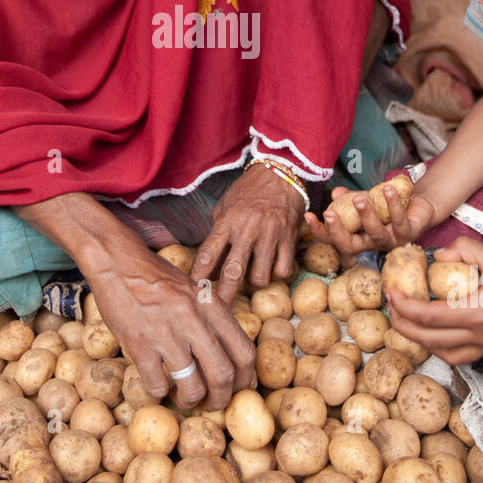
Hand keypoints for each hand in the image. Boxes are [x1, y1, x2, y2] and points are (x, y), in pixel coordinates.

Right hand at [88, 244, 254, 411]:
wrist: (117, 262)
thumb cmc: (156, 277)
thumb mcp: (195, 290)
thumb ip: (212, 317)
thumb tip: (226, 351)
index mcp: (212, 306)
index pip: (245, 352)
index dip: (243, 380)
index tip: (234, 387)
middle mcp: (194, 320)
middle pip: (222, 376)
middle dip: (219, 399)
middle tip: (210, 403)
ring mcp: (166, 333)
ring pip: (192, 386)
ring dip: (189, 401)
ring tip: (182, 398)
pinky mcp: (139, 344)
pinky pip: (156, 385)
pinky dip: (159, 395)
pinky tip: (157, 388)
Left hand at [190, 163, 302, 304]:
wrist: (280, 174)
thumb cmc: (248, 191)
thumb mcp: (225, 206)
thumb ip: (217, 233)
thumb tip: (210, 263)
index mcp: (227, 221)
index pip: (209, 252)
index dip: (199, 274)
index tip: (194, 289)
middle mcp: (248, 230)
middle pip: (233, 271)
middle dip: (224, 295)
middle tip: (218, 309)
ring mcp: (270, 236)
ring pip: (260, 276)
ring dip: (254, 282)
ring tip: (253, 275)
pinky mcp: (289, 239)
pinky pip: (283, 271)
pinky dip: (277, 275)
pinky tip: (273, 268)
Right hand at [305, 186, 435, 261]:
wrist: (417, 206)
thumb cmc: (387, 207)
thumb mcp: (366, 200)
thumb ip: (349, 199)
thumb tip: (335, 192)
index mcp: (358, 238)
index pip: (333, 239)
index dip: (319, 231)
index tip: (308, 216)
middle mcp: (371, 244)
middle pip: (349, 245)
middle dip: (337, 231)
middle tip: (329, 214)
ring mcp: (390, 241)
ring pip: (375, 233)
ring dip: (366, 215)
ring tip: (359, 199)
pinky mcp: (408, 233)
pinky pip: (399, 220)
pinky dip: (393, 204)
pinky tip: (387, 190)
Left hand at [385, 236, 482, 364]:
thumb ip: (460, 250)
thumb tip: (437, 257)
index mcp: (476, 313)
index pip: (428, 316)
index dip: (404, 307)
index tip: (390, 294)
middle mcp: (478, 336)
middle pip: (429, 339)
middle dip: (403, 325)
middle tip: (391, 308)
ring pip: (443, 353)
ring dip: (420, 340)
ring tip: (407, 322)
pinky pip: (459, 357)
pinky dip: (440, 348)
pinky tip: (433, 334)